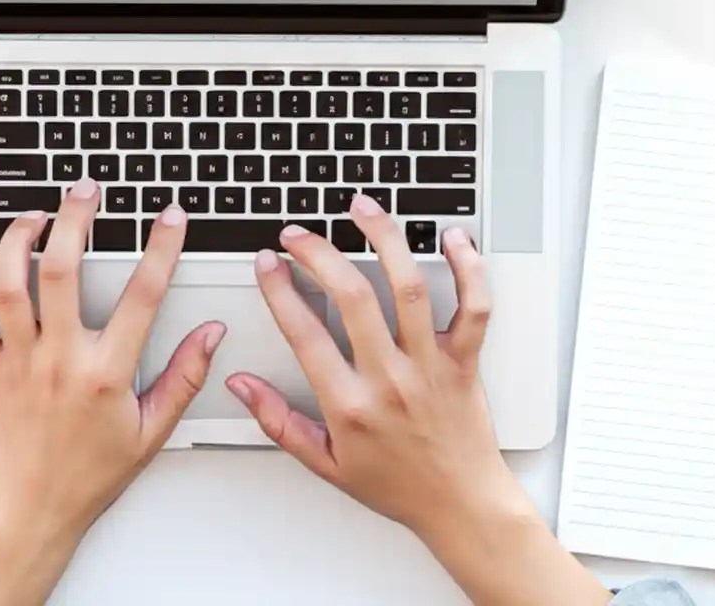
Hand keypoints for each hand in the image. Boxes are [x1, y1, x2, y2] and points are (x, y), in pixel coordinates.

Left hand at [0, 178, 222, 605]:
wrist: (33, 510)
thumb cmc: (90, 474)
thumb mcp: (153, 430)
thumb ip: (185, 377)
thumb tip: (210, 334)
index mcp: (105, 373)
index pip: (142, 296)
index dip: (161, 248)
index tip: (169, 218)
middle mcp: (58, 359)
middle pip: (62, 270)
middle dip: (76, 219)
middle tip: (88, 190)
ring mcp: (17, 361)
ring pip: (9, 283)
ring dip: (21, 237)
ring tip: (39, 212)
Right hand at [227, 194, 609, 605]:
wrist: (460, 505)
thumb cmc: (397, 486)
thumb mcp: (325, 463)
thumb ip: (278, 421)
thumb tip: (240, 385)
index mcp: (349, 405)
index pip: (304, 333)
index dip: (279, 290)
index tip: (268, 264)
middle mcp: (390, 378)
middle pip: (352, 297)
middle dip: (319, 253)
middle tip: (299, 234)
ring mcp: (430, 365)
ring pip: (409, 288)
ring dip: (384, 240)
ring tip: (362, 210)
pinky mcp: (465, 361)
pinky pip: (474, 307)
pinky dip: (470, 268)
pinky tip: (453, 237)